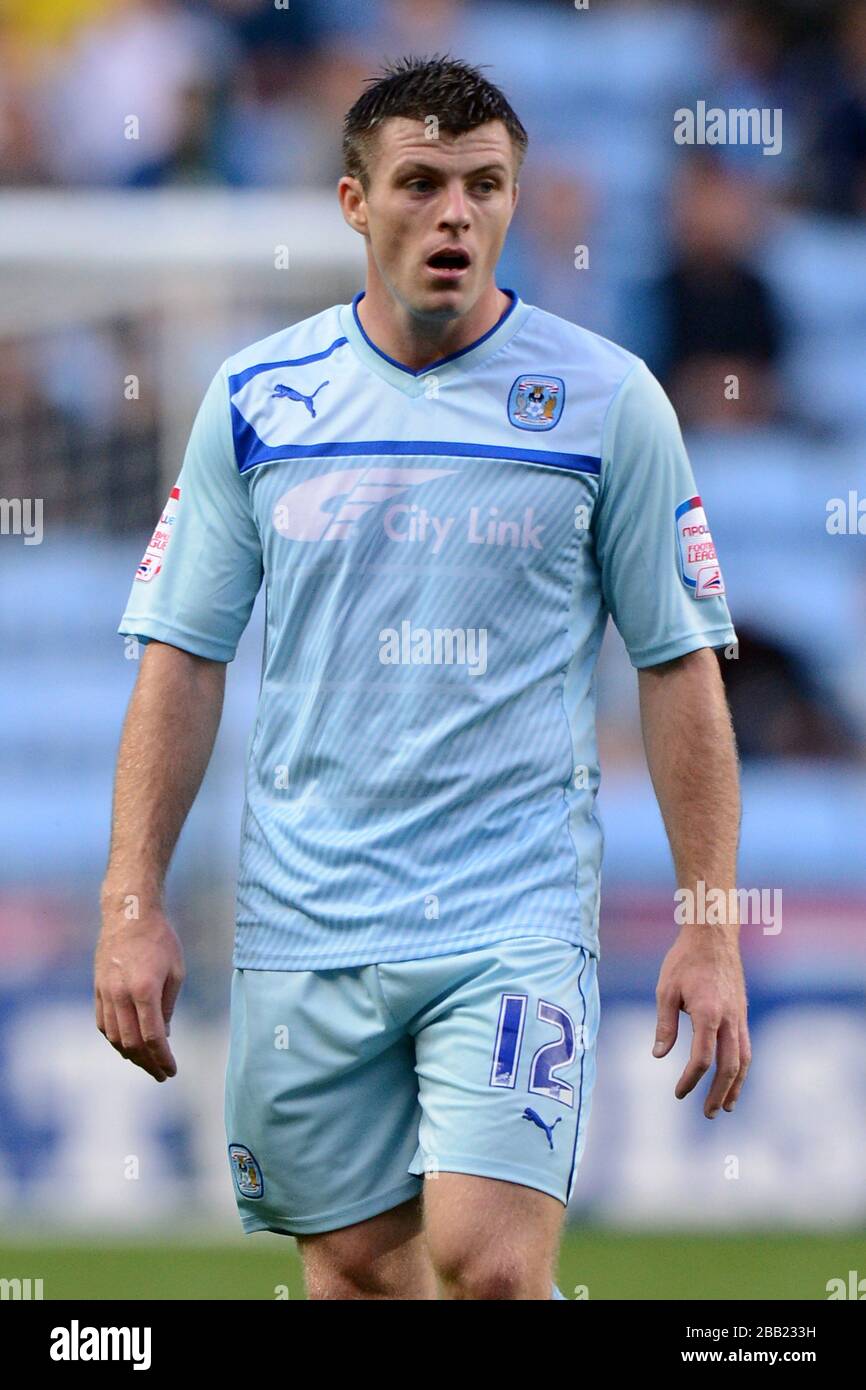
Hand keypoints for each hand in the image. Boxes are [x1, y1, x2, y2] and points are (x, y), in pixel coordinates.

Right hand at [94, 905, 183, 1081]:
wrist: (129, 914)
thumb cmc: (160, 939)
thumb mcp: (176, 971)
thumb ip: (169, 1006)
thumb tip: (164, 1035)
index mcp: (144, 989)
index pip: (152, 1036)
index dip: (162, 1057)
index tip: (171, 1070)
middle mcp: (120, 994)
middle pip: (131, 1043)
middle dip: (147, 1063)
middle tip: (160, 1074)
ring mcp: (105, 992)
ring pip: (114, 1036)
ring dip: (130, 1055)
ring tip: (146, 1063)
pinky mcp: (97, 989)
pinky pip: (103, 1023)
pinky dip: (114, 1039)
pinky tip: (127, 1045)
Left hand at [652, 927, 749, 1116]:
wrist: (713, 934)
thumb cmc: (685, 960)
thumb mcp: (666, 990)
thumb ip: (665, 1025)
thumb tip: (659, 1056)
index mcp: (708, 1013)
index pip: (702, 1058)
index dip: (690, 1080)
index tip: (679, 1093)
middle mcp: (729, 1018)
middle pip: (729, 1066)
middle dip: (718, 1093)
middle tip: (707, 1114)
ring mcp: (739, 1016)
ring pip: (743, 1059)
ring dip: (736, 1086)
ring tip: (726, 1106)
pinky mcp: (741, 1012)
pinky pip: (746, 1046)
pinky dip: (741, 1067)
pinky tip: (733, 1078)